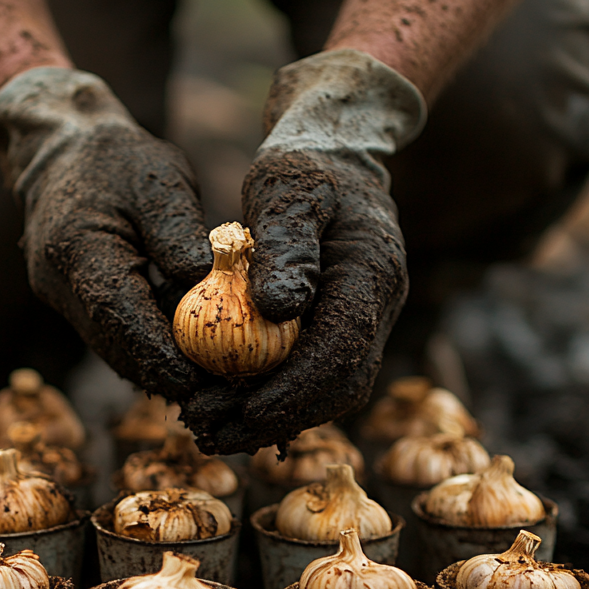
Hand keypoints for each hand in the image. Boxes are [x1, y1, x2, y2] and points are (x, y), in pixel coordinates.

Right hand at [0, 68, 211, 400]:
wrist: (59, 150)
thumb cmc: (116, 158)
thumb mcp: (157, 178)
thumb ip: (177, 232)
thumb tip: (203, 282)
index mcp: (78, 250)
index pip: (119, 317)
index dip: (160, 355)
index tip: (202, 380)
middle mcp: (60, 284)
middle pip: (116, 348)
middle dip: (167, 376)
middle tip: (221, 391)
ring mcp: (62, 298)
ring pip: (114, 351)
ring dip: (160, 370)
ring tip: (214, 381)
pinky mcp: (74, 302)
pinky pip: (113, 337)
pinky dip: (150, 351)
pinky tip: (191, 358)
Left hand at [182, 49, 425, 454]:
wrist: (332, 156)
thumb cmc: (303, 165)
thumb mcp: (287, 188)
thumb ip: (287, 244)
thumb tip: (278, 309)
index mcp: (372, 272)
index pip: (342, 349)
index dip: (296, 390)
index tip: (245, 412)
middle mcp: (379, 306)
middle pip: (339, 387)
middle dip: (277, 418)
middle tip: (211, 433)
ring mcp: (366, 321)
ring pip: (328, 394)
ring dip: (271, 420)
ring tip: (209, 432)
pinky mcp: (341, 330)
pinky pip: (312, 380)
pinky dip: (273, 402)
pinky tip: (226, 412)